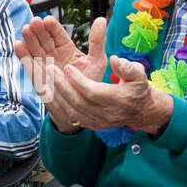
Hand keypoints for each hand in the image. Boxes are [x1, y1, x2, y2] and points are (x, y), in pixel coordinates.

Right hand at [15, 16, 107, 132]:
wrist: (81, 107)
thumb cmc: (90, 84)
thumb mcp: (97, 61)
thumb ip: (97, 41)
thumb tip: (101, 19)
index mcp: (67, 48)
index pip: (58, 34)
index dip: (52, 27)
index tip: (48, 20)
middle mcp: (53, 54)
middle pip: (44, 40)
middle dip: (38, 31)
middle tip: (35, 22)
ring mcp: (43, 65)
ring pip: (35, 49)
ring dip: (29, 39)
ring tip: (26, 29)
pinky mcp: (37, 77)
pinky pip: (29, 65)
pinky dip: (23, 56)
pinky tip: (18, 45)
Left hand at [43, 54, 170, 136]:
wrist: (140, 111)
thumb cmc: (137, 88)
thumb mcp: (139, 74)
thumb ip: (127, 67)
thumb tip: (114, 60)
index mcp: (117, 100)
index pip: (93, 92)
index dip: (78, 81)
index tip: (67, 67)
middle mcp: (106, 114)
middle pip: (79, 102)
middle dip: (62, 86)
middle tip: (50, 70)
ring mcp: (98, 122)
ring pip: (72, 111)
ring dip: (57, 96)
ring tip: (47, 79)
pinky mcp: (92, 125)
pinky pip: (71, 117)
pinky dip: (59, 105)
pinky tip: (50, 92)